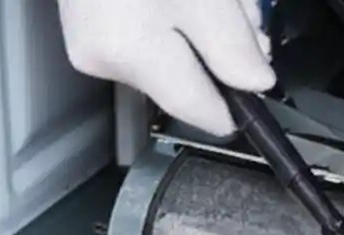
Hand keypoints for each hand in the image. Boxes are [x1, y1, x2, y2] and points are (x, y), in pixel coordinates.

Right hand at [58, 0, 274, 136]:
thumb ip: (232, 46)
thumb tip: (255, 85)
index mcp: (131, 54)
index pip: (197, 110)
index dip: (235, 107)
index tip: (256, 101)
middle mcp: (102, 58)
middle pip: (183, 79)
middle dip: (222, 52)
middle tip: (246, 15)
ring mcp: (89, 40)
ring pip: (166, 54)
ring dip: (200, 29)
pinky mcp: (87, 21)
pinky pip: (143, 34)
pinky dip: (172, 16)